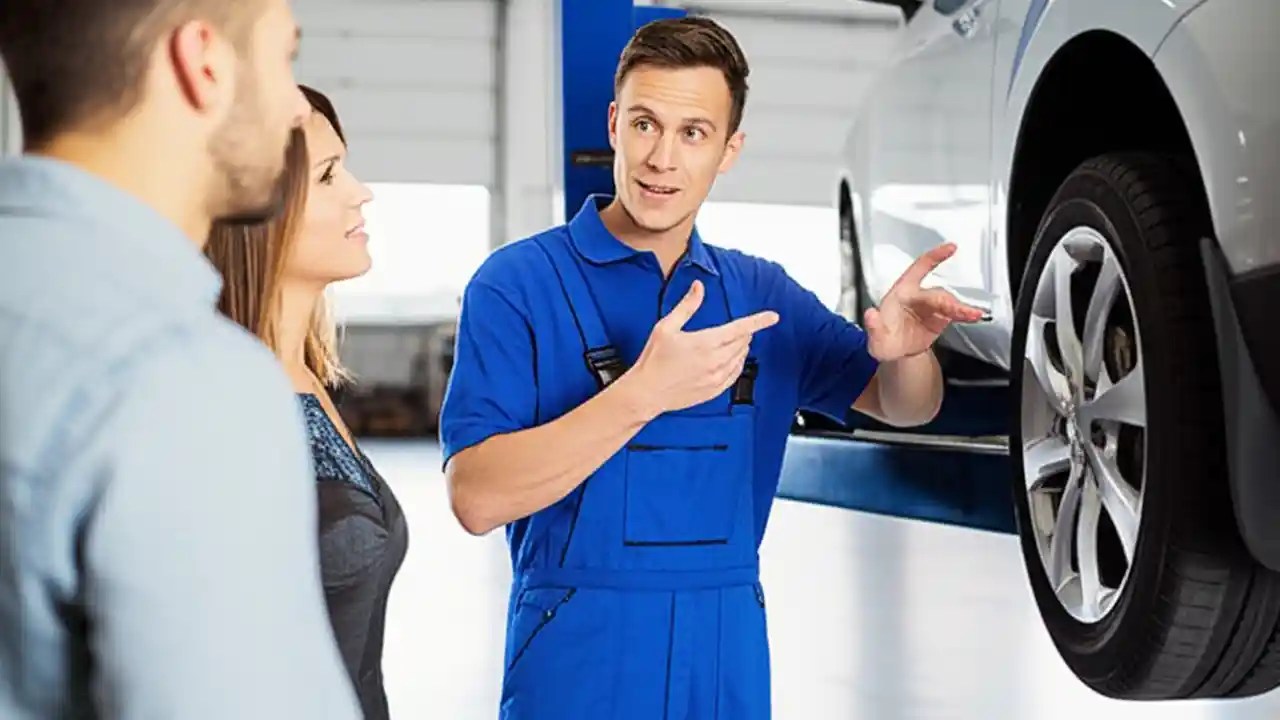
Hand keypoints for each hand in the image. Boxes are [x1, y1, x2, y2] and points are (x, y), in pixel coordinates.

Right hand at [626, 280, 779, 417]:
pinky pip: (735, 374)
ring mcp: (716, 378)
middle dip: (744, 332)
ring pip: (740, 358)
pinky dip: (737, 364)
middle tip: (737, 328)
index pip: (740, 328)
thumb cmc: (654, 360)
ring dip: (740, 347)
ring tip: (730, 342)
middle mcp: (715, 361)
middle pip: (742, 342)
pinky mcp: (714, 390)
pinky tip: (730, 360)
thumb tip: (698, 287)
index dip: (759, 320)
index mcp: (706, 343)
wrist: (647, 392)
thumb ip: (687, 306)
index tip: (773, 316)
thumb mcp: (666, 327)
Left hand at [864, 243, 985, 362]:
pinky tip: (974, 317)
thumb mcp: (874, 337)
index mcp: (900, 292)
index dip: (935, 256)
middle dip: (947, 302)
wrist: (897, 353)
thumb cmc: (883, 341)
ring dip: (961, 309)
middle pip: (936, 294)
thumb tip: (870, 314)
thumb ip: (872, 326)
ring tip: (971, 315)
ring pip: (949, 303)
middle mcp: (918, 295)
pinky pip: (956, 313)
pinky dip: (966, 314)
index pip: (919, 268)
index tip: (951, 248)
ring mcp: (931, 306)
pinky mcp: (942, 317)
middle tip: (956, 310)